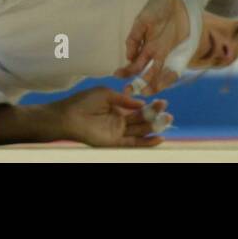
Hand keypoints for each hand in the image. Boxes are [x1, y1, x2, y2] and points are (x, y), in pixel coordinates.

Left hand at [52, 87, 168, 147]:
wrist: (69, 115)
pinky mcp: (114, 142)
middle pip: (141, 120)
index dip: (150, 106)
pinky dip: (146, 142)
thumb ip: (124, 99)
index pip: (137, 109)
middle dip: (155, 116)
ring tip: (168, 120)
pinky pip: (133, 143)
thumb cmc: (84, 102)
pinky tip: (158, 138)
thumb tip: (141, 103)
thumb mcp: (107, 94)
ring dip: (154, 127)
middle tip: (168, 111)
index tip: (162, 101)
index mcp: (117, 109)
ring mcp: (117, 132)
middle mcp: (119, 121)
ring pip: (140, 131)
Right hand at [116, 0, 190, 92]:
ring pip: (158, 73)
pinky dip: (167, 77)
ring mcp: (167, 53)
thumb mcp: (142, 20)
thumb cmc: (158, 8)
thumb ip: (134, 37)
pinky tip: (161, 84)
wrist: (178, 0)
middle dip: (136, 83)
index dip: (126, 71)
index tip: (116, 75)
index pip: (134, 63)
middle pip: (145, 72)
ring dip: (151, 84)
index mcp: (144, 46)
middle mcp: (154, 52)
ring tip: (145, 92)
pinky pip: (173, 68)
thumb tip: (128, 56)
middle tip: (128, 91)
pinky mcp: (179, 52)